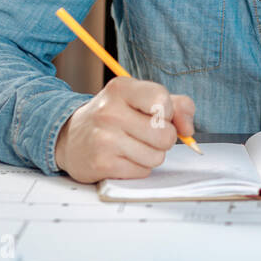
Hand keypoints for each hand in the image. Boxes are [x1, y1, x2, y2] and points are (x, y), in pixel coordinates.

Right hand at [55, 76, 195, 183]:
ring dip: (151, 155)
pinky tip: (122, 157)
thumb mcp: (142, 99)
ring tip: (132, 146)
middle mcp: (109, 111)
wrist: (71, 137)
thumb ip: (177, 106)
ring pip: (157, 156)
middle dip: (163, 139)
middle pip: (165, 135)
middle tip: (145, 134)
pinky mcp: (101, 164)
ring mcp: (104, 138)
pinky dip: (138, 167)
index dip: (169, 113)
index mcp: (122, 88)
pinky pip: (142, 171)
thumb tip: (188, 130)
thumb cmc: (115, 116)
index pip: (162, 100)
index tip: (159, 114)